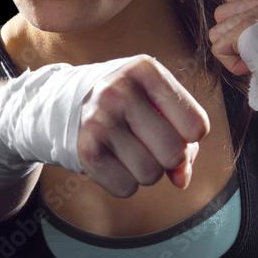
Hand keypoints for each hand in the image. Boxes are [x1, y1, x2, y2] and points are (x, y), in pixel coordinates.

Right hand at [76, 56, 209, 197]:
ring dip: (146, 171)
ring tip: (130, 150)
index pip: (196, 125)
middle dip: (170, 159)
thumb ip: (182, 136)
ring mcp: (99, 121)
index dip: (191, 137)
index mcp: (144, 70)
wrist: (61, 103)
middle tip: (152, 145)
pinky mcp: (84, 150)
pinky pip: (125, 187)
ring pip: (150, 174)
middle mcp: (120, 92)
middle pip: (174, 153)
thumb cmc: (122, 103)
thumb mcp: (153, 100)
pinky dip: (124, 182)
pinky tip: (113, 161)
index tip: (174, 129)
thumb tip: (182, 179)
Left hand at [209, 0, 257, 75]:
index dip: (237, 23)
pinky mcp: (248, 27)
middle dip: (231, 37)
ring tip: (254, 60)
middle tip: (253, 54)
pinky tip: (250, 68)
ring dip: (230, 52)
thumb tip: (231, 24)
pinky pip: (218, 47)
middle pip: (222, 12)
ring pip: (217, 31)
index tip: (255, 42)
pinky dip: (230, 64)